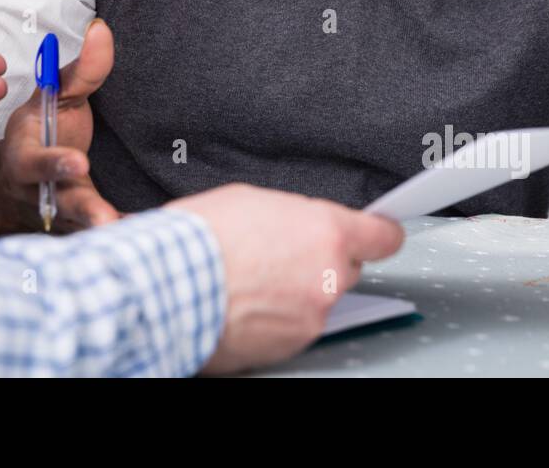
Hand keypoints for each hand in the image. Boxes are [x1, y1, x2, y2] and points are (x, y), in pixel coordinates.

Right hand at [0, 19, 120, 232]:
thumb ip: (80, 71)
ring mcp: (63, 221)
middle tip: (106, 219)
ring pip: (84, 232)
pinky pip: (104, 246)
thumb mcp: (54, 97)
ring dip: (109, 236)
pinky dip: (127, 245)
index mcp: (25, 159)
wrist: (15, 184)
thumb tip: (102, 29)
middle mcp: (42, 196)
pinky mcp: (83, 236)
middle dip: (84, 212)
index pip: (36, 162)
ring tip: (136, 236)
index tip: (79, 162)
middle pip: (63, 206)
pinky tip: (155, 243)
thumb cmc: (41, 130)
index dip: (54, 163)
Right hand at [167, 184, 404, 374]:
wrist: (166, 286)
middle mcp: (328, 278)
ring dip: (293, 290)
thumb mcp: (252, 201)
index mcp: (326, 233)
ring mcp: (311, 318)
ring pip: (317, 299)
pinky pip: (293, 326)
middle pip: (346, 269)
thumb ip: (292, 216)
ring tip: (249, 277)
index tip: (380, 231)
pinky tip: (243, 301)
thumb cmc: (200, 239)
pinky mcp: (288, 347)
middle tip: (280, 252)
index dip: (380, 232)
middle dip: (321, 261)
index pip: (382, 236)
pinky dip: (274, 316)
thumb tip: (299, 225)